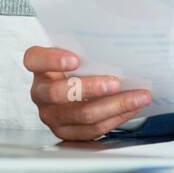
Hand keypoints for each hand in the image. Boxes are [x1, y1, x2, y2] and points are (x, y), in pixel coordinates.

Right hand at [23, 45, 151, 139]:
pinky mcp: (67, 133)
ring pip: (82, 115)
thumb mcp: (78, 54)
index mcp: (40, 68)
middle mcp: (41, 93)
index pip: (35, 60)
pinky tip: (133, 107)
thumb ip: (88, 49)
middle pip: (59, 94)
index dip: (52, 60)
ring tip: (138, 96)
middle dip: (91, 88)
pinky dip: (118, 117)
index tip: (75, 59)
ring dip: (115, 106)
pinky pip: (94, 129)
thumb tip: (120, 39)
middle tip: (116, 82)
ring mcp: (52, 116)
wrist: (78, 90)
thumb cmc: (79, 67)